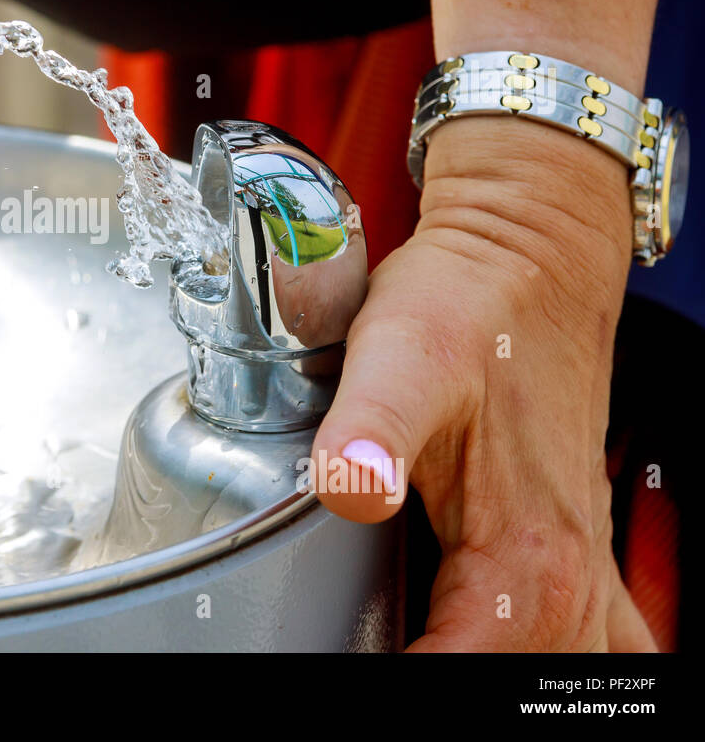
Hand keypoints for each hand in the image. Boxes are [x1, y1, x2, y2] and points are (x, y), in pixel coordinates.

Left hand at [310, 116, 656, 650]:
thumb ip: (370, 428)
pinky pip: (597, 638)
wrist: (528, 253)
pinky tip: (517, 651)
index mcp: (523, 553)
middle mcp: (565, 572)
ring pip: (565, 669)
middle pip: (515, 683)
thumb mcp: (400, 358)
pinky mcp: (576, 538)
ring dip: (503, 677)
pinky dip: (556, 660)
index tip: (339, 664)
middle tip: (376, 656)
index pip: (460, 673)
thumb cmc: (467, 303)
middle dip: (446, 682)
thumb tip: (349, 488)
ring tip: (428, 655)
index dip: (399, 679)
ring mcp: (581, 559)